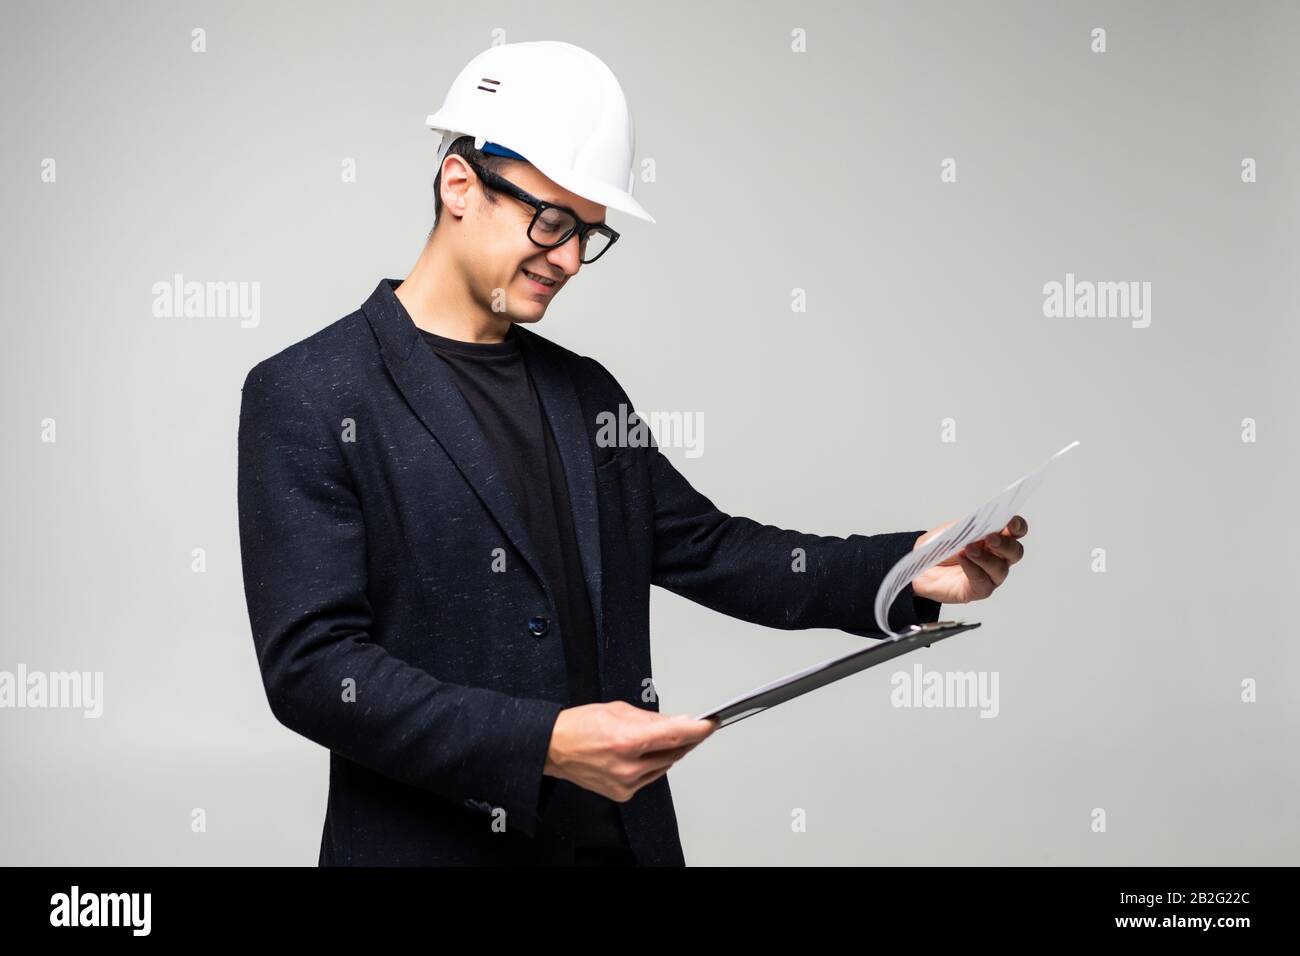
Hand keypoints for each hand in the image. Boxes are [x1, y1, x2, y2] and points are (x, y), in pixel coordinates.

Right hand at [543, 701, 717, 802]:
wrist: (554, 748)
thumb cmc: (580, 726)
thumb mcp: (619, 710)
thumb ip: (653, 719)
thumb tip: (678, 722)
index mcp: (627, 740)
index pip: (675, 735)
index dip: (698, 730)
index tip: (710, 724)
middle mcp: (628, 766)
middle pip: (674, 753)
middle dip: (686, 739)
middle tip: (693, 727)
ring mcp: (626, 783)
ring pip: (665, 766)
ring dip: (670, 752)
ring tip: (663, 737)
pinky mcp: (623, 793)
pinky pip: (651, 777)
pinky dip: (654, 764)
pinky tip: (647, 753)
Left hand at [909, 515, 1027, 605]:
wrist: (920, 564)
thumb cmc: (940, 546)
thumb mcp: (952, 530)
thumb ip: (968, 528)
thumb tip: (980, 527)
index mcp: (996, 536)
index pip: (1016, 531)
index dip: (1018, 526)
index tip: (1012, 522)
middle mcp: (998, 557)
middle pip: (1014, 551)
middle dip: (1005, 544)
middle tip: (990, 538)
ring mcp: (990, 575)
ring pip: (1000, 569)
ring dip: (985, 558)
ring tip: (968, 549)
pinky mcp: (978, 590)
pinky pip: (983, 582)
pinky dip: (973, 569)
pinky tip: (963, 559)